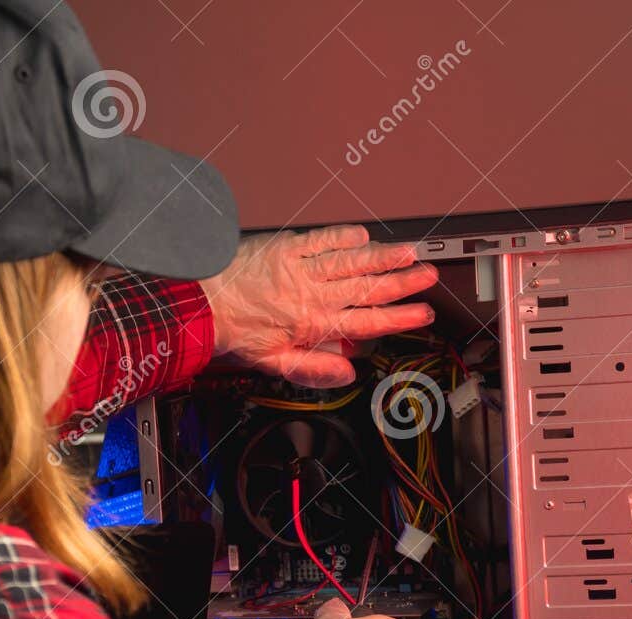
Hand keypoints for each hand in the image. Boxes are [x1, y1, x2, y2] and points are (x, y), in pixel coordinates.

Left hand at [199, 225, 439, 388]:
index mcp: (312, 324)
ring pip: (351, 262)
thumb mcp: (274, 363)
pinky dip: (343, 236)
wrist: (202, 303)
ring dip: (383, 257)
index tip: (423, 314)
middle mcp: (312, 294)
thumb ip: (314, 367)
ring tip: (410, 252)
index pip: (366, 322)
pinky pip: (321, 239)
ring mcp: (301, 268)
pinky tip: (363, 235)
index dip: (399, 318)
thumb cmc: (235, 331)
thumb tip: (347, 372)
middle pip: (367, 288)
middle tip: (429, 277)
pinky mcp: (286, 248)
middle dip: (403, 283)